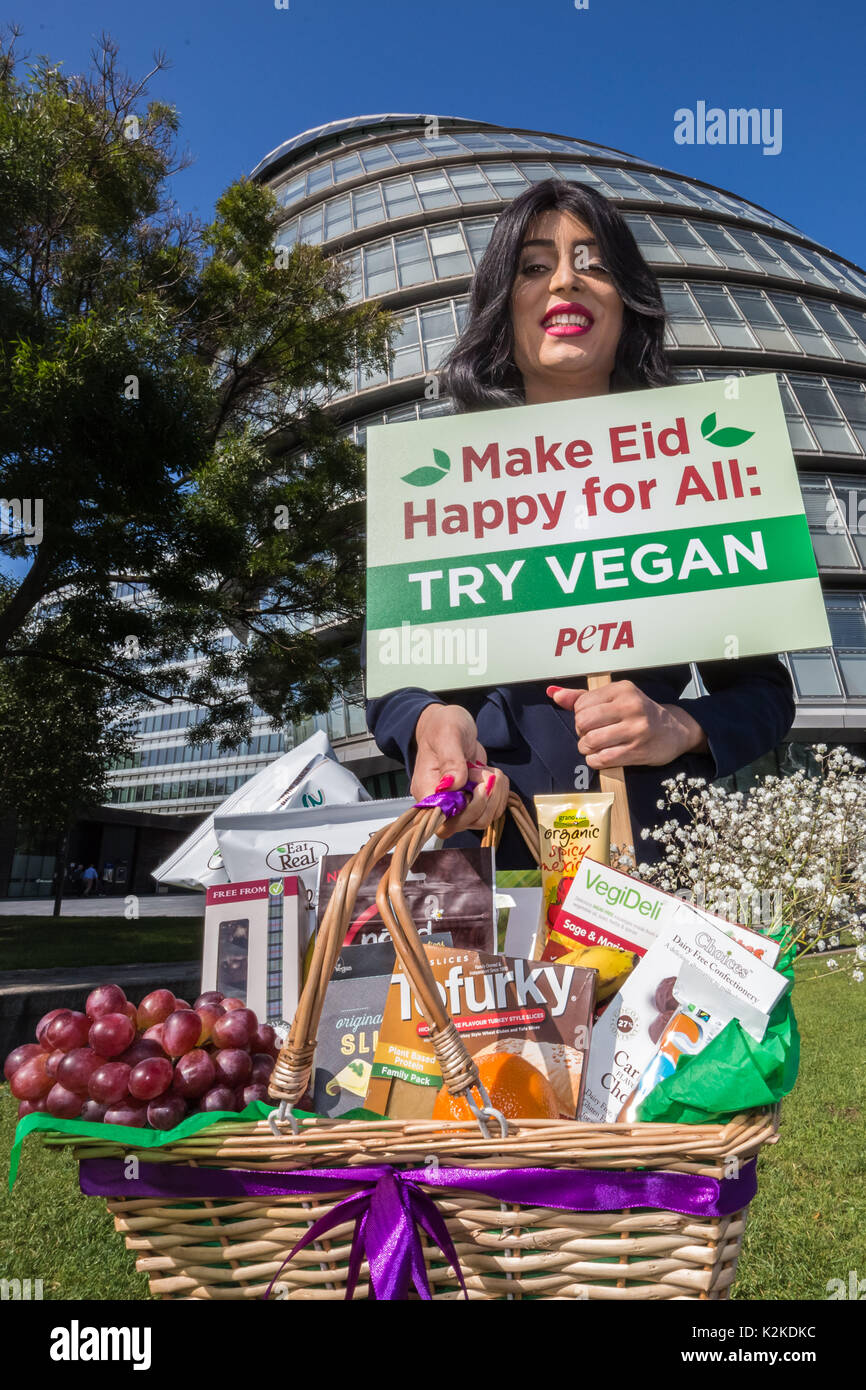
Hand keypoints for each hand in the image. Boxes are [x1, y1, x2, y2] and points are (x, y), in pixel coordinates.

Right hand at [411, 703, 509, 835]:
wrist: (452, 724)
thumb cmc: (442, 726)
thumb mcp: (448, 735)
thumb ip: (451, 760)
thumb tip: (454, 784)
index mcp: (427, 789)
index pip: (443, 819)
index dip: (465, 810)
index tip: (476, 784)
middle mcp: (440, 802)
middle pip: (465, 823)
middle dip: (484, 799)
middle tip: (486, 774)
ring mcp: (458, 803)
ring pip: (482, 818)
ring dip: (495, 795)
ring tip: (489, 772)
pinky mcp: (473, 799)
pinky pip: (492, 809)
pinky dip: (500, 793)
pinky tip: (494, 775)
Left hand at [547, 680, 708, 768]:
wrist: (675, 731)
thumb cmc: (639, 713)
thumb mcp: (615, 699)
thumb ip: (582, 697)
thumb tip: (553, 693)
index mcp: (622, 689)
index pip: (581, 704)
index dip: (579, 715)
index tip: (590, 720)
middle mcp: (630, 706)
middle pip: (583, 722)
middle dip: (581, 732)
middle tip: (590, 734)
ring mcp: (635, 729)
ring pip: (590, 741)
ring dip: (586, 748)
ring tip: (594, 747)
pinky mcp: (637, 750)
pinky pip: (602, 759)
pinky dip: (595, 760)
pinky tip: (601, 757)